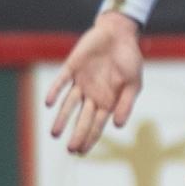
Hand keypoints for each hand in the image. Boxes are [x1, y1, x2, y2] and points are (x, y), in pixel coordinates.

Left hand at [46, 12, 145, 154]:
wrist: (119, 33)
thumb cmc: (129, 58)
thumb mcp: (134, 83)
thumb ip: (126, 104)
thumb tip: (118, 126)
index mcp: (108, 100)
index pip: (97, 124)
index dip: (90, 138)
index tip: (82, 152)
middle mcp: (92, 94)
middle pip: (82, 118)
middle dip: (77, 134)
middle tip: (71, 150)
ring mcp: (81, 82)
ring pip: (68, 104)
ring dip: (62, 118)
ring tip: (55, 134)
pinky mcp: (71, 68)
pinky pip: (61, 82)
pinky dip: (55, 92)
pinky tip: (50, 104)